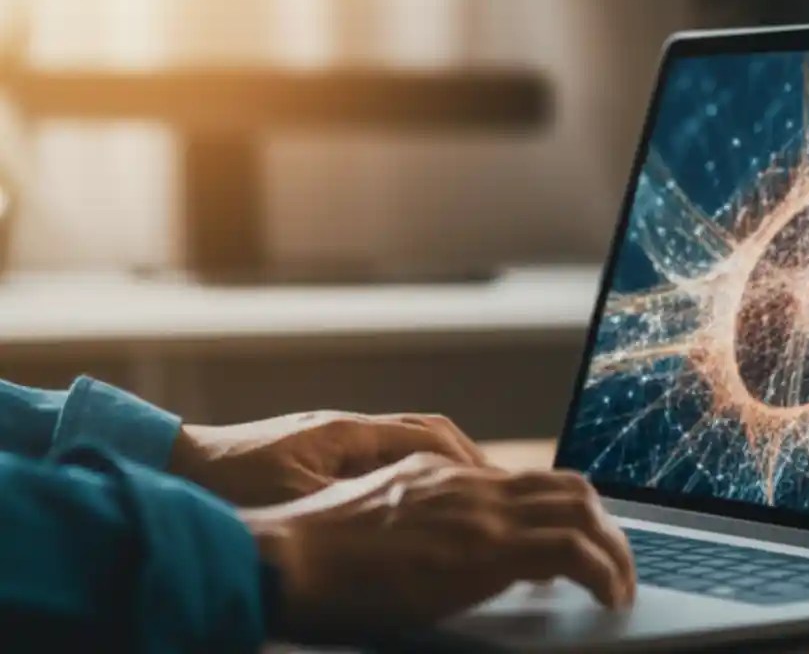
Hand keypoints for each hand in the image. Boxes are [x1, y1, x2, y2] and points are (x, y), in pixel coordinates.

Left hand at [170, 411, 485, 505]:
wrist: (175, 468)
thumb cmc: (227, 486)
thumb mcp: (296, 500)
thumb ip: (355, 502)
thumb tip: (412, 511)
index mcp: (348, 432)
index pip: (431, 438)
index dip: (471, 464)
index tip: (500, 490)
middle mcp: (347, 428)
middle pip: (428, 435)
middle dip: (469, 463)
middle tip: (502, 494)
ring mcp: (334, 441)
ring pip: (407, 447)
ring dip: (443, 470)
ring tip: (472, 501)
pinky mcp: (319, 456)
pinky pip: (382, 461)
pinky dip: (412, 478)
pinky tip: (418, 507)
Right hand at [241, 452, 635, 640]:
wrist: (294, 557)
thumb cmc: (319, 546)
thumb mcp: (380, 505)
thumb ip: (424, 508)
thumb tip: (452, 539)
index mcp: (450, 475)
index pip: (532, 482)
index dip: (566, 512)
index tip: (579, 546)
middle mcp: (475, 485)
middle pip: (569, 488)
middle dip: (603, 527)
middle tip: (613, 566)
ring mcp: (484, 513)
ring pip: (581, 510)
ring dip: (613, 550)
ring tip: (620, 587)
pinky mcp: (488, 549)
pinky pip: (571, 550)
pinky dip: (603, 571)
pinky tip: (608, 596)